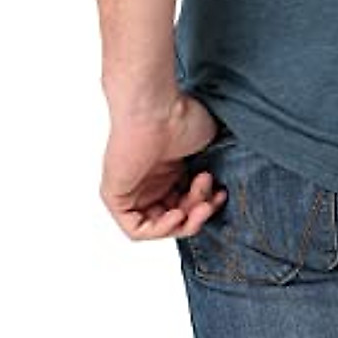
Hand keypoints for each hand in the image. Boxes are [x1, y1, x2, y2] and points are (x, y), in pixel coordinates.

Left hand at [100, 92, 228, 239]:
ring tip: (200, 206)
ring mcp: (132, 189)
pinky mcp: (116, 197)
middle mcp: (149, 180)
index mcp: (168, 169)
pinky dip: (159, 229)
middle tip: (211, 200)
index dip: (205, 204)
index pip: (185, 202)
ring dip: (184, 223)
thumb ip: (210, 169)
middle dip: (198, 214)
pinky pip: (135, 228)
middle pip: (175, 216)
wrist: (156, 108)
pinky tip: (177, 215)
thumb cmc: (180, 117)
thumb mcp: (205, 147)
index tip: (221, 193)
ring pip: (158, 225)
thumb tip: (219, 187)